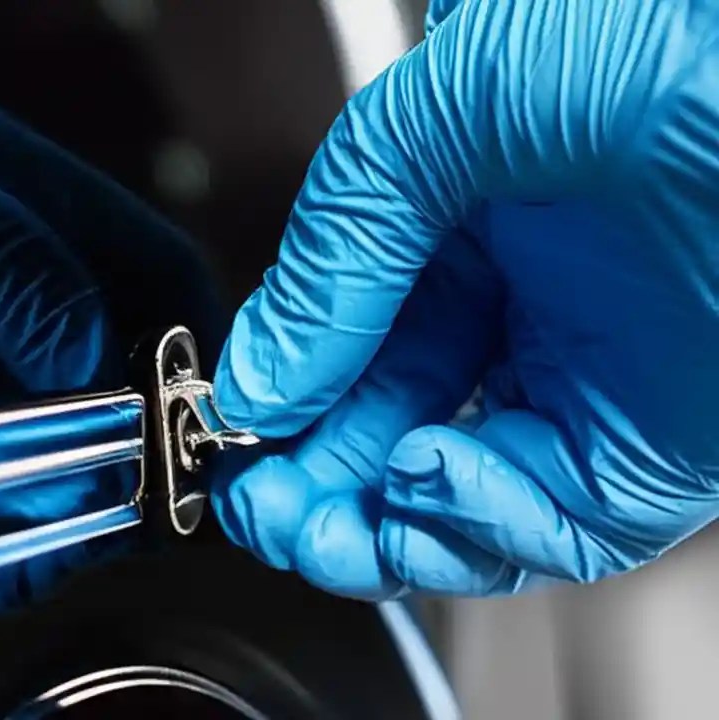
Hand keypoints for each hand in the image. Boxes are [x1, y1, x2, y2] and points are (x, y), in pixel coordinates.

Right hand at [211, 0, 718, 598]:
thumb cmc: (655, 37)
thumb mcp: (436, 121)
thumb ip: (336, 255)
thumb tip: (258, 376)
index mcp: (463, 225)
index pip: (352, 345)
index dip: (286, 399)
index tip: (233, 435)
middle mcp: (525, 307)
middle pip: (395, 431)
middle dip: (316, 484)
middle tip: (258, 513)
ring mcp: (593, 379)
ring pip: (464, 497)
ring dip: (382, 527)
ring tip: (320, 530)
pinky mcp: (662, 444)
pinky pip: (556, 523)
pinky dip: (477, 522)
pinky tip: (426, 475)